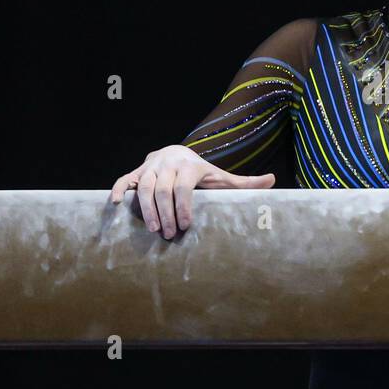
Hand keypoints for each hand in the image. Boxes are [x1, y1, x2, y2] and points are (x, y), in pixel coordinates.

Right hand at [110, 144, 273, 238]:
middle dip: (166, 213)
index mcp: (188, 166)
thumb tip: (272, 180)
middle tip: (169, 235)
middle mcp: (167, 164)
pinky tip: (115, 205)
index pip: (184, 186)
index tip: (186, 225)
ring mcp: (149, 167)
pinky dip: (117, 190)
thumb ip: (244, 182)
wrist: (176, 152)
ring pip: (142, 187)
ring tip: (153, 229)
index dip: (184, 206)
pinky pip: (123, 180)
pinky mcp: (135, 172)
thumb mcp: (221, 176)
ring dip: (145, 209)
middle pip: (162, 189)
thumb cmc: (201, 172)